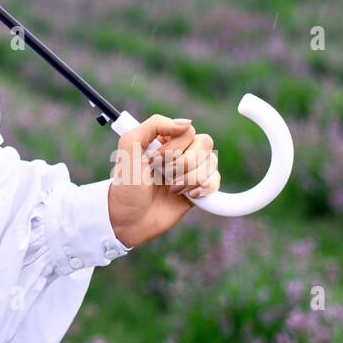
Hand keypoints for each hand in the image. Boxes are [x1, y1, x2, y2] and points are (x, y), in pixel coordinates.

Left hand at [106, 114, 220, 248]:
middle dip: (182, 163)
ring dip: (190, 178)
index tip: (154, 160)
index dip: (173, 147)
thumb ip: (154, 125)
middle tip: (162, 175)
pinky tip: (188, 195)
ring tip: (172, 188)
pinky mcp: (198, 190)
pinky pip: (216, 180)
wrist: (130, 219)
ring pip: (212, 162)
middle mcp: (180, 152)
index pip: (187, 131)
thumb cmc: (127, 184)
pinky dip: (204, 188)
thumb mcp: (129, 147)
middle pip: (204, 144)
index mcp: (164, 139)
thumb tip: (187, 124)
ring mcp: (191, 170)